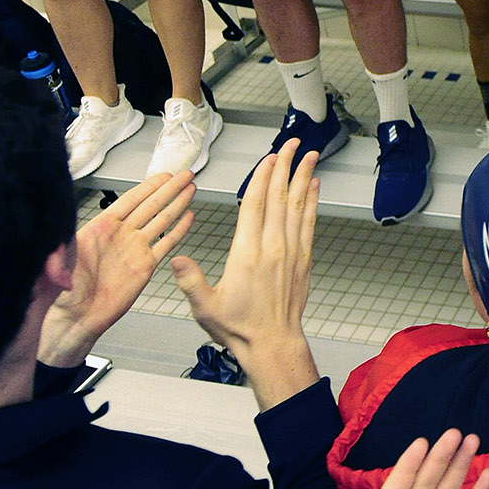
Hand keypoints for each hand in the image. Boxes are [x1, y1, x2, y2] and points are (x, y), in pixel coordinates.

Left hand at [41, 170, 196, 367]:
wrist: (76, 318)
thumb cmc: (65, 290)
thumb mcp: (59, 261)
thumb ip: (65, 245)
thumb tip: (62, 229)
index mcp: (100, 228)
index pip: (129, 200)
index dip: (148, 187)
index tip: (163, 176)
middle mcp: (120, 235)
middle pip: (150, 205)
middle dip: (169, 189)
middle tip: (185, 176)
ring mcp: (134, 250)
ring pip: (161, 220)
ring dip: (177, 204)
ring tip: (191, 189)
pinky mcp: (145, 266)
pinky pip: (166, 244)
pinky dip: (179, 230)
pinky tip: (188, 218)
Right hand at [170, 139, 322, 408]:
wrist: (274, 344)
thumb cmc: (240, 328)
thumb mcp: (205, 306)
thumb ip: (190, 279)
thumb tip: (175, 258)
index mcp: (247, 254)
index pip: (255, 206)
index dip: (262, 178)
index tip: (268, 158)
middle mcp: (273, 247)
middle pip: (279, 198)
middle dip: (286, 167)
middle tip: (293, 143)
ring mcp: (291, 252)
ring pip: (298, 206)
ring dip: (303, 177)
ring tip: (310, 155)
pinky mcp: (303, 259)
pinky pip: (309, 223)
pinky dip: (312, 201)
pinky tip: (314, 186)